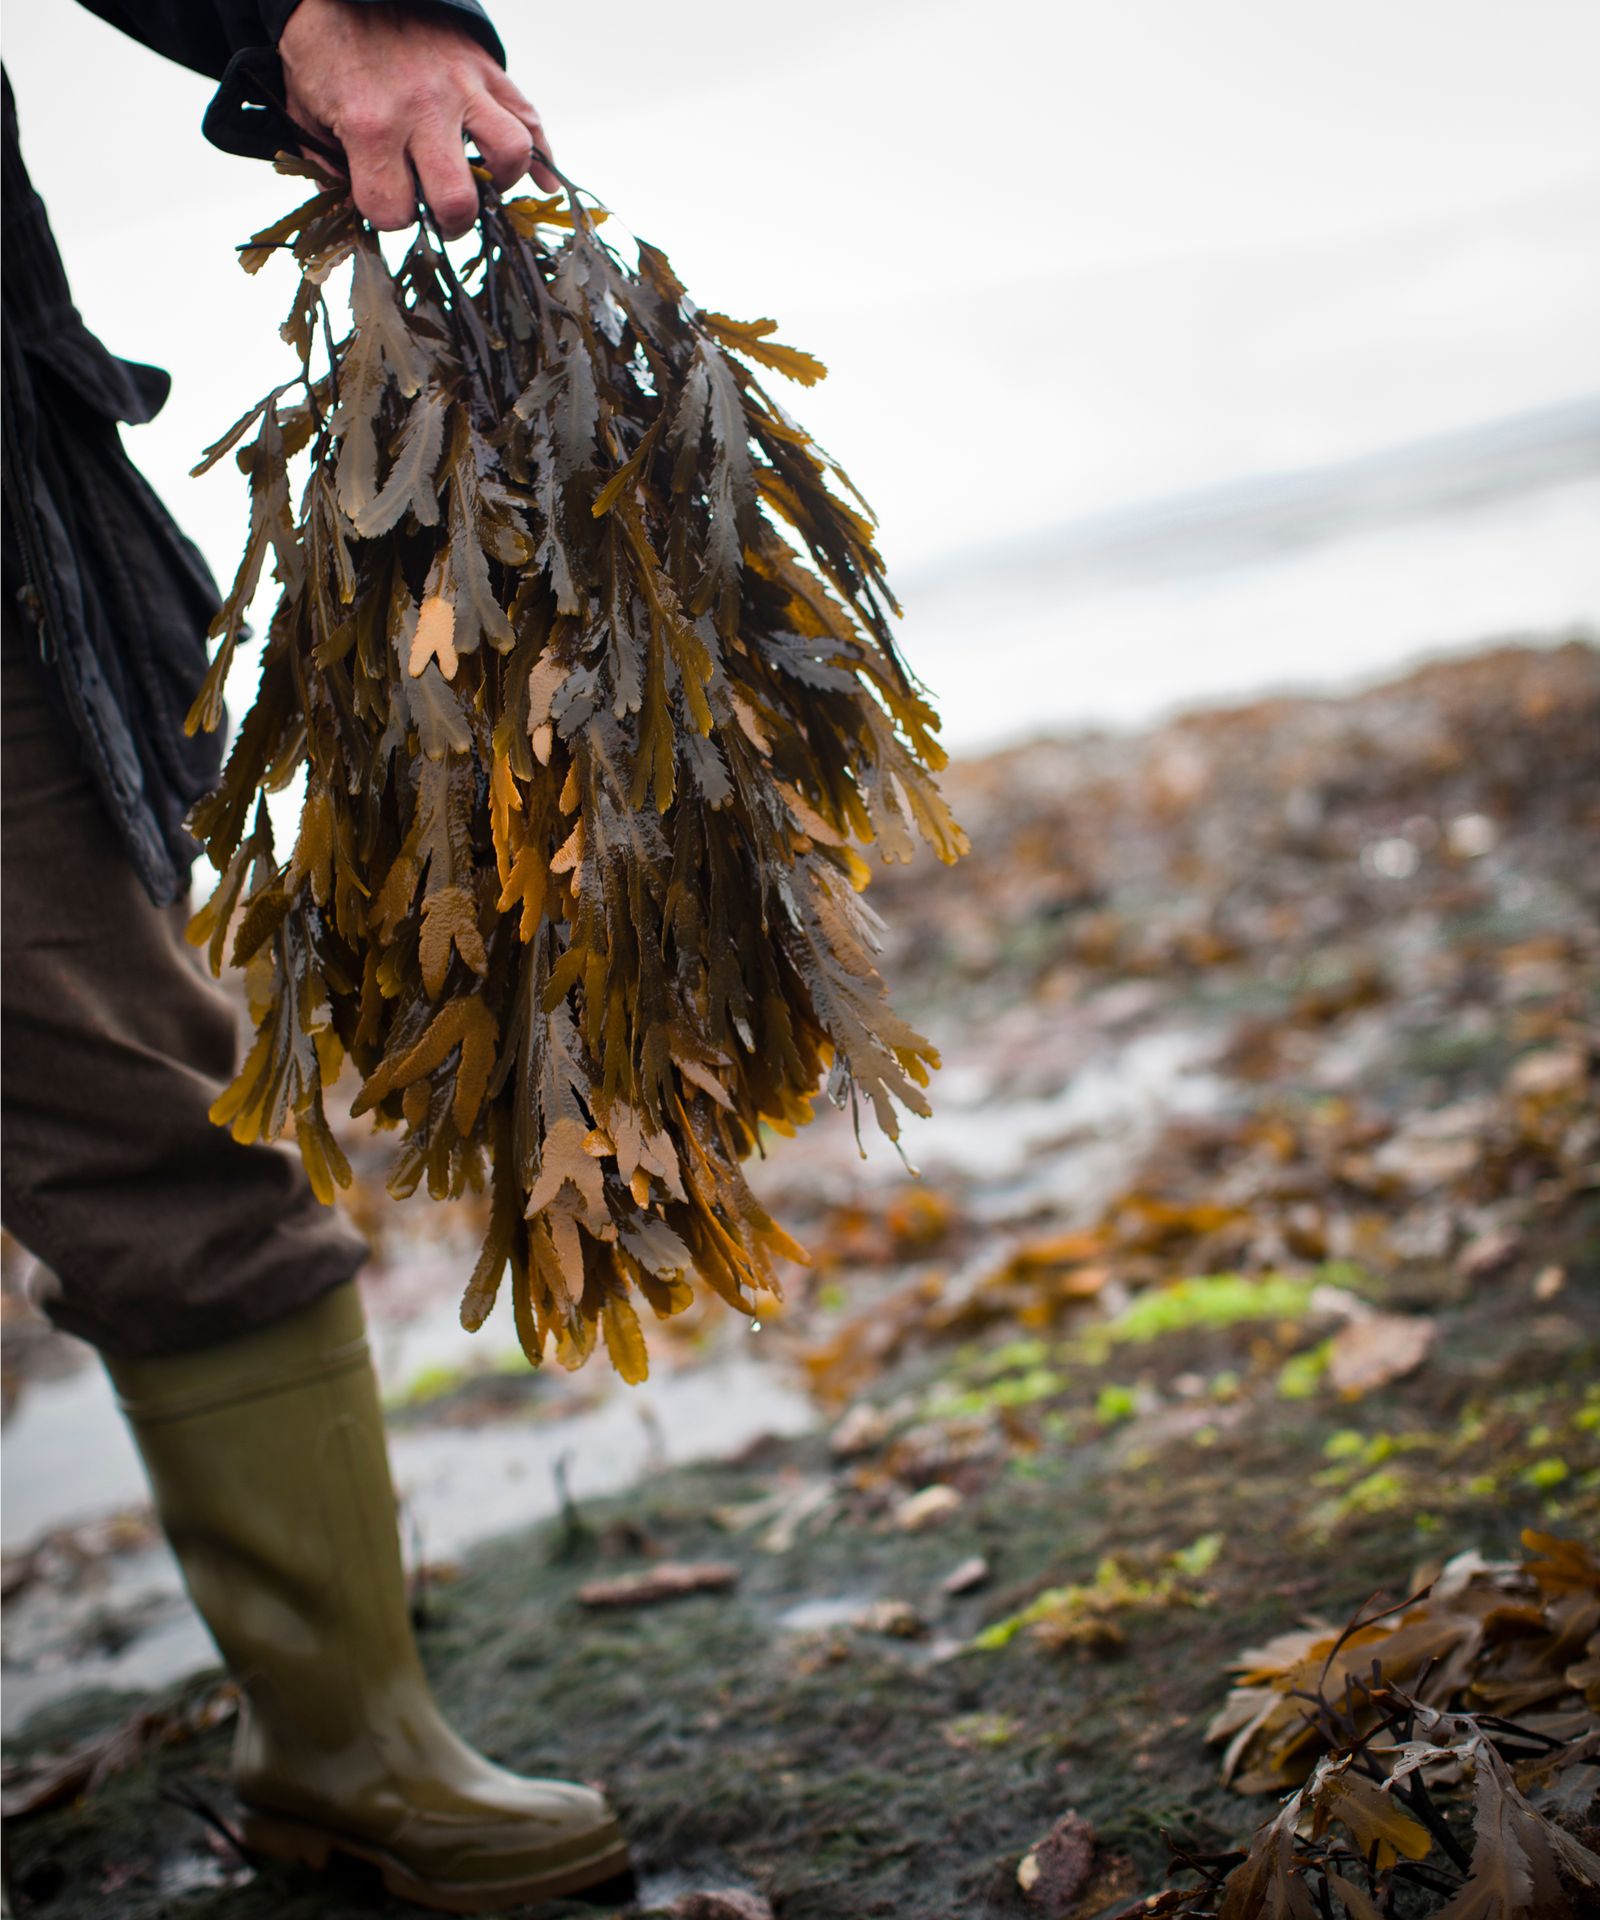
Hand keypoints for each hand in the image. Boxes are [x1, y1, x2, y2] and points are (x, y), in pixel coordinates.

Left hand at [278, 0, 557, 239]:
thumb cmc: (324, 50)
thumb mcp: (307, 112)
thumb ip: (331, 167)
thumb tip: (360, 209)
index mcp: (370, 124)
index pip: (392, 210)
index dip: (389, 217)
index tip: (387, 203)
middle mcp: (421, 108)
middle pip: (457, 199)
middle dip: (449, 222)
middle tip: (442, 215)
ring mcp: (460, 85)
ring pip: (510, 153)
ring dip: (501, 181)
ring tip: (483, 183)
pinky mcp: (484, 67)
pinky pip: (528, 115)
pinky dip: (542, 154)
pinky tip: (540, 179)